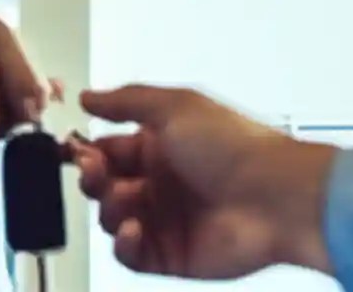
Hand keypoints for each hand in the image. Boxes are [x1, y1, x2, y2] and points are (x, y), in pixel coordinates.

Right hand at [73, 85, 337, 278]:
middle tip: (95, 171)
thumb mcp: (175, 106)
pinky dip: (123, 243)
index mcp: (160, 145)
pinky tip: (132, 229)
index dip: (88, 150)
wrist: (278, 198)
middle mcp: (161, 182)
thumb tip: (87, 97)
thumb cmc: (236, 146)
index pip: (108, 148)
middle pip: (104, 184)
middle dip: (92, 177)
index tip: (73, 149)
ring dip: (110, 206)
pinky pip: (130, 254)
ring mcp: (165, 220)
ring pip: (111, 217)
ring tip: (127, 198)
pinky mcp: (172, 255)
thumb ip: (126, 101)